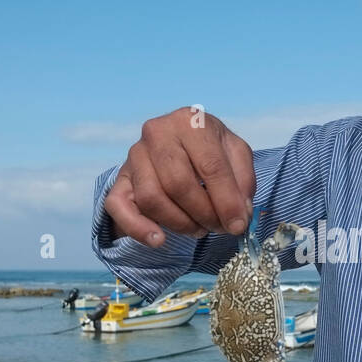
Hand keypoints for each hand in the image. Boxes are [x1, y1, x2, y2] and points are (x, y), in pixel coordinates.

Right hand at [104, 107, 255, 245]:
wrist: (179, 144)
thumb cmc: (210, 151)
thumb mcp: (236, 155)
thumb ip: (243, 182)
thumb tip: (239, 215)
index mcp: (190, 121)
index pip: (210, 166)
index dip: (226, 201)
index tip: (237, 225)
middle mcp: (157, 132)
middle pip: (179, 184)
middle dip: (203, 214)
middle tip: (218, 226)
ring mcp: (135, 155)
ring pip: (152, 199)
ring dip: (180, 223)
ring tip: (198, 227)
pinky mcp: (120, 178)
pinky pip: (119, 207)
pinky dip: (138, 229)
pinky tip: (159, 240)